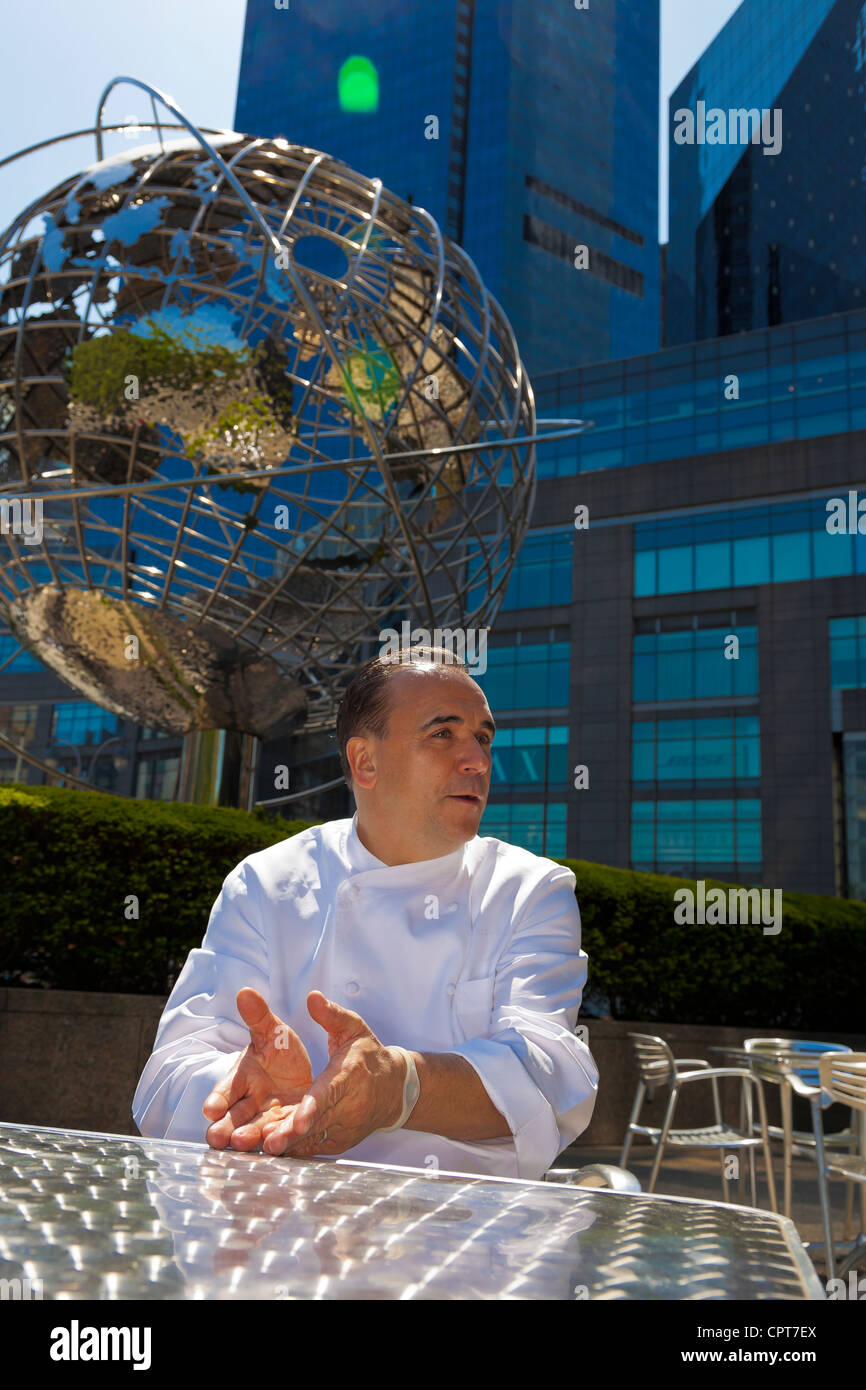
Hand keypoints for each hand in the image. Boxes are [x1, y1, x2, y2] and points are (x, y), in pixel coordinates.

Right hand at [202, 988, 313, 1150]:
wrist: (303, 1072)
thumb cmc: (279, 1051)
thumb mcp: (272, 1032)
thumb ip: (259, 1017)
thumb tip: (245, 991)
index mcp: (242, 1078)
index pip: (225, 1090)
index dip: (217, 1099)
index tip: (210, 1108)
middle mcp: (250, 1102)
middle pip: (234, 1117)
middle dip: (225, 1127)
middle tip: (217, 1138)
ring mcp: (267, 1118)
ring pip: (254, 1131)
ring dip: (248, 1139)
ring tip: (243, 1145)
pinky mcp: (286, 1128)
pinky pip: (280, 1137)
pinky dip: (276, 1143)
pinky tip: (275, 1148)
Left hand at [259, 991, 406, 1156]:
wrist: (394, 1088)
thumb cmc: (368, 1054)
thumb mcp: (353, 1028)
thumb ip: (332, 1015)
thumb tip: (312, 997)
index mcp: (349, 1075)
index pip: (330, 1093)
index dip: (313, 1107)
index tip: (298, 1120)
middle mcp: (349, 1105)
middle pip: (318, 1121)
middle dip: (293, 1132)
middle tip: (269, 1140)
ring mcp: (345, 1127)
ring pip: (315, 1138)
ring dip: (292, 1144)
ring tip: (268, 1148)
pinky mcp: (339, 1141)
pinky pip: (316, 1147)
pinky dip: (298, 1150)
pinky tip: (276, 1151)